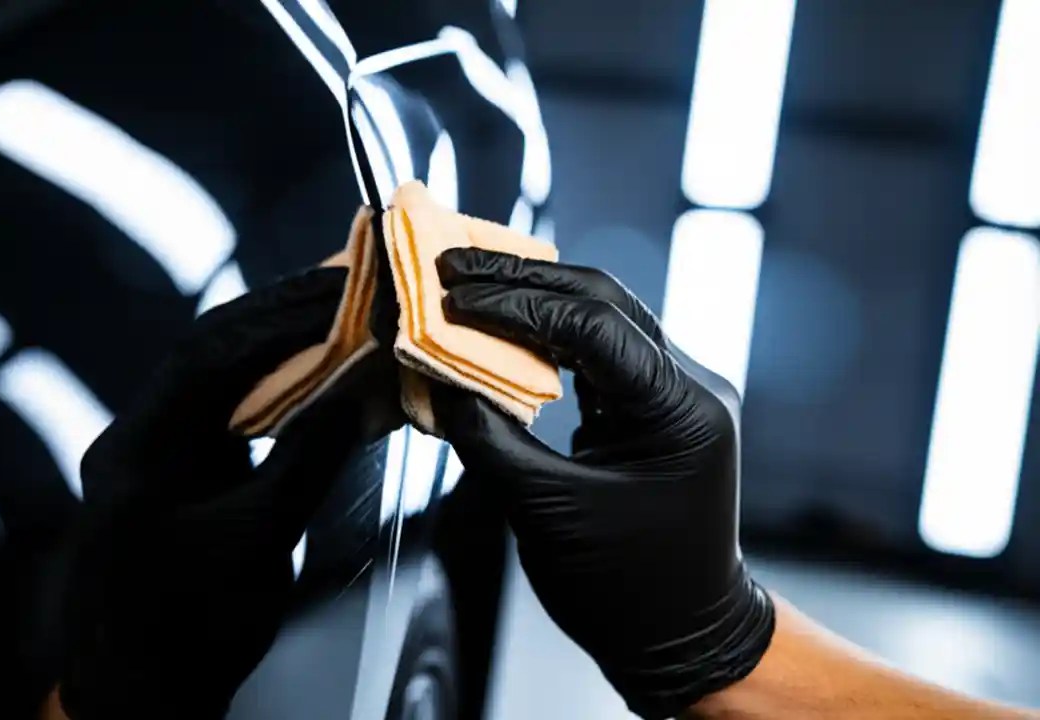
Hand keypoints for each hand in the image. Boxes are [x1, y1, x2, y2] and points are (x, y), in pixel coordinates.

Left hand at [57, 266, 380, 718]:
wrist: (143, 691)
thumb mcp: (257, 545)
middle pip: (206, 350)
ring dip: (273, 339)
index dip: (280, 317)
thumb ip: (305, 462)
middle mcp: (133, 438)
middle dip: (277, 313)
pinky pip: (219, 405)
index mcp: (136, 449)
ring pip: (212, 373)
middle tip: (344, 283)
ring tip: (335, 313)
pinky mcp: (172, 470)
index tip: (339, 294)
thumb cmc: (189, 632)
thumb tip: (356, 393)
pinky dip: (267, 379)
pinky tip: (308, 369)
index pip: (210, 356)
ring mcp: (149, 452)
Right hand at [429, 248, 774, 719]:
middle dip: (522, 280)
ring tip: (467, 282)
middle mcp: (691, 386)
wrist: (680, 635)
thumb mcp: (546, 513)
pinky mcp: (652, 404)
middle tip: (451, 264)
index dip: (515, 306)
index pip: (595, 327)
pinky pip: (598, 348)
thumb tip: (437, 375)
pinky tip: (500, 323)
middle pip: (604, 300)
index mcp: (682, 410)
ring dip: (533, 296)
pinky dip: (545, 332)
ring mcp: (676, 391)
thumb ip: (490, 437)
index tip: (452, 297)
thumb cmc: (624, 587)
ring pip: (602, 313)